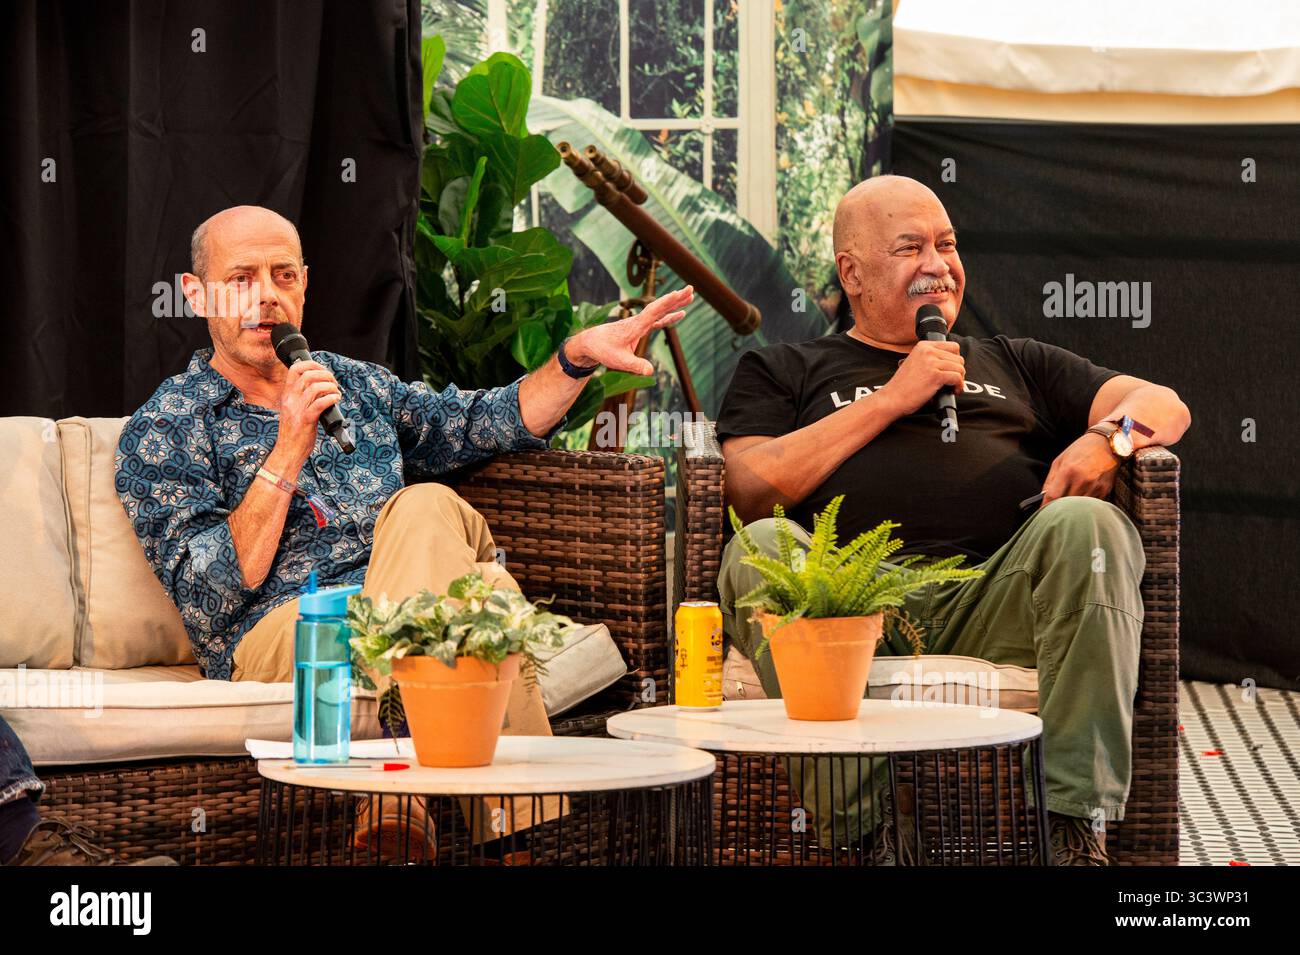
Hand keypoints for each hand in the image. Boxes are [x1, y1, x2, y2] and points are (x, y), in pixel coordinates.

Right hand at [274, 359, 340, 467]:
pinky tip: (336, 400)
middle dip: (325, 374)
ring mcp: (297, 410)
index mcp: (287, 395)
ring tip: (336, 392)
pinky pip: (320, 403)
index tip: (323, 370)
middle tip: (334, 383)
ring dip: (331, 386)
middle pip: (307, 374)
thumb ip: (302, 398)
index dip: (312, 364)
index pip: (294, 369)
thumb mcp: (293, 410)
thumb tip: (320, 386)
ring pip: (315, 387)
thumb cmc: (294, 433)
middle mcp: (290, 400)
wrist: (287, 452)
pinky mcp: (306, 420)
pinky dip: (332, 398)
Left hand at [564, 285, 693, 375]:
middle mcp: (639, 320)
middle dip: (676, 298)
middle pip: (660, 306)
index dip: (666, 303)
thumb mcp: (619, 361)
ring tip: (690, 296)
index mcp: (635, 326)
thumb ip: (635, 365)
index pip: (653, 311)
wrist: (591, 343)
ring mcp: (640, 323)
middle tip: (691, 288)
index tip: (678, 293)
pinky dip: (670, 316)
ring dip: (675, 303)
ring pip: (660, 310)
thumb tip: (650, 371)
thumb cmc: (603, 350)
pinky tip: (681, 314)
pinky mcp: (640, 327)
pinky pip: (658, 319)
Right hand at [875, 339, 964, 417]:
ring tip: (952, 387)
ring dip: (960, 379)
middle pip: (958, 357)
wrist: (892, 398)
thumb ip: (929, 359)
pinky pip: (957, 377)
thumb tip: (949, 363)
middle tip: (952, 381)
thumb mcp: (914, 363)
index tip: (951, 370)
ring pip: (960, 368)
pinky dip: (959, 386)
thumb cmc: (902, 386)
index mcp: (923, 346)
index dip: (955, 360)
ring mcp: (931, 362)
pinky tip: (953, 391)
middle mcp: (927, 351)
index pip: (953, 346)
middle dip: (958, 371)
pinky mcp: (935, 376)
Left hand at [1038, 432, 1118, 508]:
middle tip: (1054, 512)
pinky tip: (1081, 501)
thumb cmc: (1080, 450)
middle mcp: (1082, 480)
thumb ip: (1050, 480)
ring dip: (1072, 509)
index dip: (1045, 507)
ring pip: (1079, 508)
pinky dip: (1084, 506)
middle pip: (1066, 504)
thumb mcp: (1060, 461)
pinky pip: (1091, 504)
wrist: (1106, 443)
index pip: (1053, 496)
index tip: (1042, 514)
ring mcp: (1095, 486)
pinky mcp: (1105, 490)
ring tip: (1068, 508)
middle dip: (1059, 509)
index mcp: (1068, 471)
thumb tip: (1043, 498)